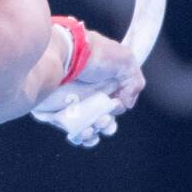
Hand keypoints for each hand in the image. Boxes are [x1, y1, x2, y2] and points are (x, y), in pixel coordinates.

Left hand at [32, 31, 144, 147]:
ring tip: (94, 125)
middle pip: (101, 119)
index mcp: (103, 84)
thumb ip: (134, 83)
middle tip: (104, 119)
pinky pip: (71, 131)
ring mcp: (72, 105)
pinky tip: (84, 131)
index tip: (115, 106)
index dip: (116, 110)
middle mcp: (88, 95)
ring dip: (94, 133)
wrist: (66, 55)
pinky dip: (80, 137)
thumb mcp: (125, 61)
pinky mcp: (58, 113)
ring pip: (87, 128)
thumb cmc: (96, 55)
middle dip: (106, 125)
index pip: (113, 104)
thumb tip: (126, 105)